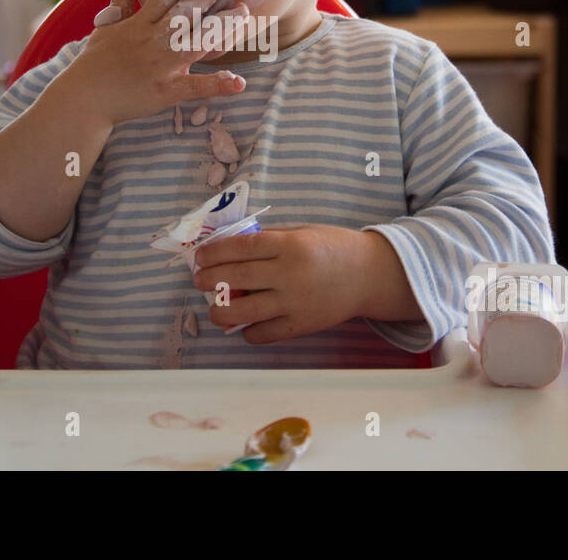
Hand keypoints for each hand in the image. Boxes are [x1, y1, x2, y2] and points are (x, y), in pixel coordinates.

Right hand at [65, 0, 250, 126]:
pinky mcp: (166, 91)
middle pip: (183, 14)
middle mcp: (153, 41)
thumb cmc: (93, 64)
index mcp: (139, 25)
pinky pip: (196, 88)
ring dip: (221, 28)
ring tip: (243, 13)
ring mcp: (161, 66)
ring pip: (196, 43)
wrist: (83, 99)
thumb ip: (119, 5)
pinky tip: (239, 82)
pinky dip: (217, 86)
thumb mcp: (104, 30)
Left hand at [190, 225, 376, 343]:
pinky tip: (244, 324)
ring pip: (243, 312)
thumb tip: (228, 251)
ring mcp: (295, 302)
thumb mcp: (301, 233)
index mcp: (290, 245)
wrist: (368, 275)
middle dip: (209, 280)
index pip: (241, 248)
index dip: (214, 253)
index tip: (199, 257)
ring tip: (215, 309)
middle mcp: (290, 273)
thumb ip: (269, 242)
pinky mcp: (301, 326)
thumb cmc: (331, 248)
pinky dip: (248, 331)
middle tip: (199, 280)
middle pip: (236, 278)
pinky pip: (263, 334)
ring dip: (220, 311)